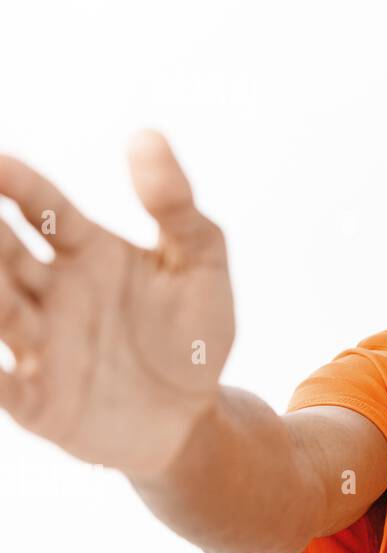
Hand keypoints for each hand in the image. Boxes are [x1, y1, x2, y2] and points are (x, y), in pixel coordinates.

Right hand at [0, 131, 234, 478]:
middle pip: (0, 251)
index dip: (18, 185)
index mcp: (88, 251)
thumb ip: (175, 205)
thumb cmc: (194, 335)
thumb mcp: (201, 264)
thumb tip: (146, 136)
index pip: (43, 209)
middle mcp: (52, 291)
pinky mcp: (33, 397)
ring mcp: (37, 343)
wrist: (192, 416)